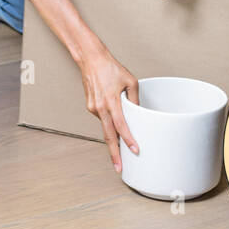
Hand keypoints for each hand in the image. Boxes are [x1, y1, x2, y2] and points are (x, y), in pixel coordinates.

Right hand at [78, 40, 139, 172]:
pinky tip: (113, 115)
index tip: (135, 150)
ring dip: (113, 135)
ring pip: (106, 126)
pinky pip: (102, 118)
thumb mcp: (130, 81)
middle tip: (120, 168)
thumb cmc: (111, 68)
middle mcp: (100, 108)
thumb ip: (135, 99)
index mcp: (112, 101)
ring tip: (122, 143)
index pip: (121, 126)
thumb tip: (139, 112)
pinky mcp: (90, 106)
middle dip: (114, 154)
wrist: (91, 60)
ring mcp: (93, 108)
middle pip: (108, 136)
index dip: (128, 140)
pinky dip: (109, 121)